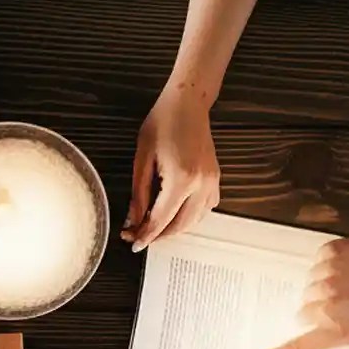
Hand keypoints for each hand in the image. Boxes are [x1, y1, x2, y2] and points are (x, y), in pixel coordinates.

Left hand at [123, 88, 219, 250]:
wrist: (187, 104)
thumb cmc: (163, 123)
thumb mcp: (142, 159)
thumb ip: (139, 195)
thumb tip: (133, 222)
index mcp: (181, 179)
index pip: (161, 219)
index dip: (146, 235)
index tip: (134, 244)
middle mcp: (201, 184)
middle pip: (179, 225)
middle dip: (159, 236)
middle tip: (139, 236)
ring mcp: (212, 182)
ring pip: (194, 221)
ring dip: (174, 228)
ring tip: (154, 227)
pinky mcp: (215, 179)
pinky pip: (205, 209)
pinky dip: (190, 217)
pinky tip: (175, 213)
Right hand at [241, 229, 348, 348]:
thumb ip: (334, 332)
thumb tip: (307, 327)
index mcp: (338, 331)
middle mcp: (327, 306)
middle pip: (302, 310)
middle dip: (315, 309)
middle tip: (344, 304)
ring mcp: (327, 278)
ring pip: (308, 285)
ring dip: (324, 285)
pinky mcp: (329, 254)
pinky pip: (317, 263)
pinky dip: (330, 264)